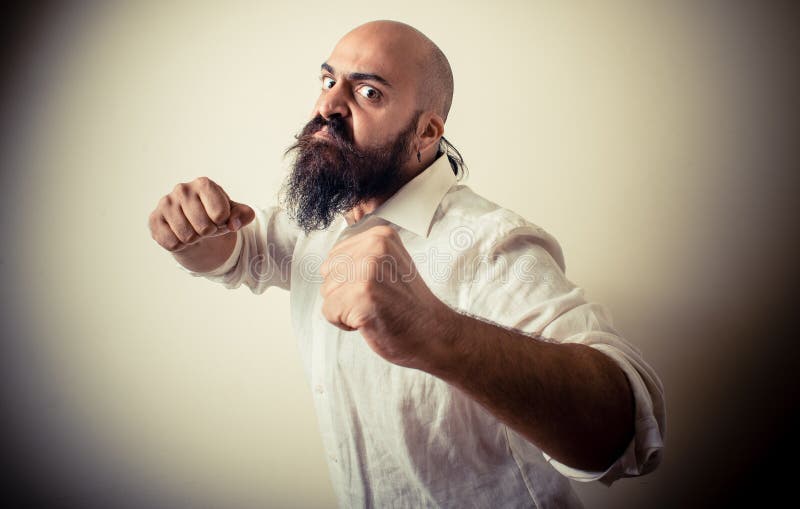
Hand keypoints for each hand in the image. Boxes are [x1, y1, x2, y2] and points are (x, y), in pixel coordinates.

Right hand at [149, 177, 254, 251]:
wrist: (192, 223)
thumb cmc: (215, 214)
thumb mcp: (235, 213)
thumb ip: (244, 215)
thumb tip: (233, 224)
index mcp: (204, 184)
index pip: (221, 214)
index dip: (223, 223)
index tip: (219, 218)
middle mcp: (182, 189)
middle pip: (204, 228)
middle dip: (208, 233)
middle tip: (205, 227)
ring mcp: (165, 203)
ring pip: (187, 237)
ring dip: (194, 240)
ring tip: (193, 230)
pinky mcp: (154, 219)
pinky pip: (171, 243)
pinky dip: (179, 246)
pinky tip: (179, 234)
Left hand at [319, 225, 457, 369]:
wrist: (435, 333)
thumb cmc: (408, 306)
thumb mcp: (389, 265)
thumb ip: (361, 257)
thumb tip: (329, 263)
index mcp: (380, 236)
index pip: (334, 256)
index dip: (348, 279)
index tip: (376, 287)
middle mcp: (374, 247)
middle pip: (327, 274)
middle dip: (344, 293)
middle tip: (377, 301)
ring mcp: (369, 270)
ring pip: (327, 293)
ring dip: (346, 309)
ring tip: (376, 309)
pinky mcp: (362, 295)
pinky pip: (330, 312)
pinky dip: (345, 323)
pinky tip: (370, 320)